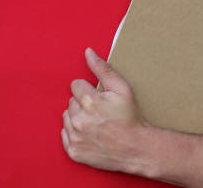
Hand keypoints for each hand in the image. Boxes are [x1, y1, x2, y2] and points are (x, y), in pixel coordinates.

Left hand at [61, 47, 150, 173]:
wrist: (137, 149)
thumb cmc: (130, 118)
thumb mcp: (122, 88)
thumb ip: (103, 69)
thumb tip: (88, 52)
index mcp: (89, 101)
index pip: (75, 85)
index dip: (89, 90)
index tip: (100, 99)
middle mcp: (79, 119)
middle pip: (71, 101)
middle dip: (83, 104)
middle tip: (100, 112)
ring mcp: (75, 137)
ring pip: (67, 117)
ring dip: (77, 118)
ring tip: (95, 123)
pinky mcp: (74, 151)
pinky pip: (65, 134)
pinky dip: (75, 134)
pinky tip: (89, 134)